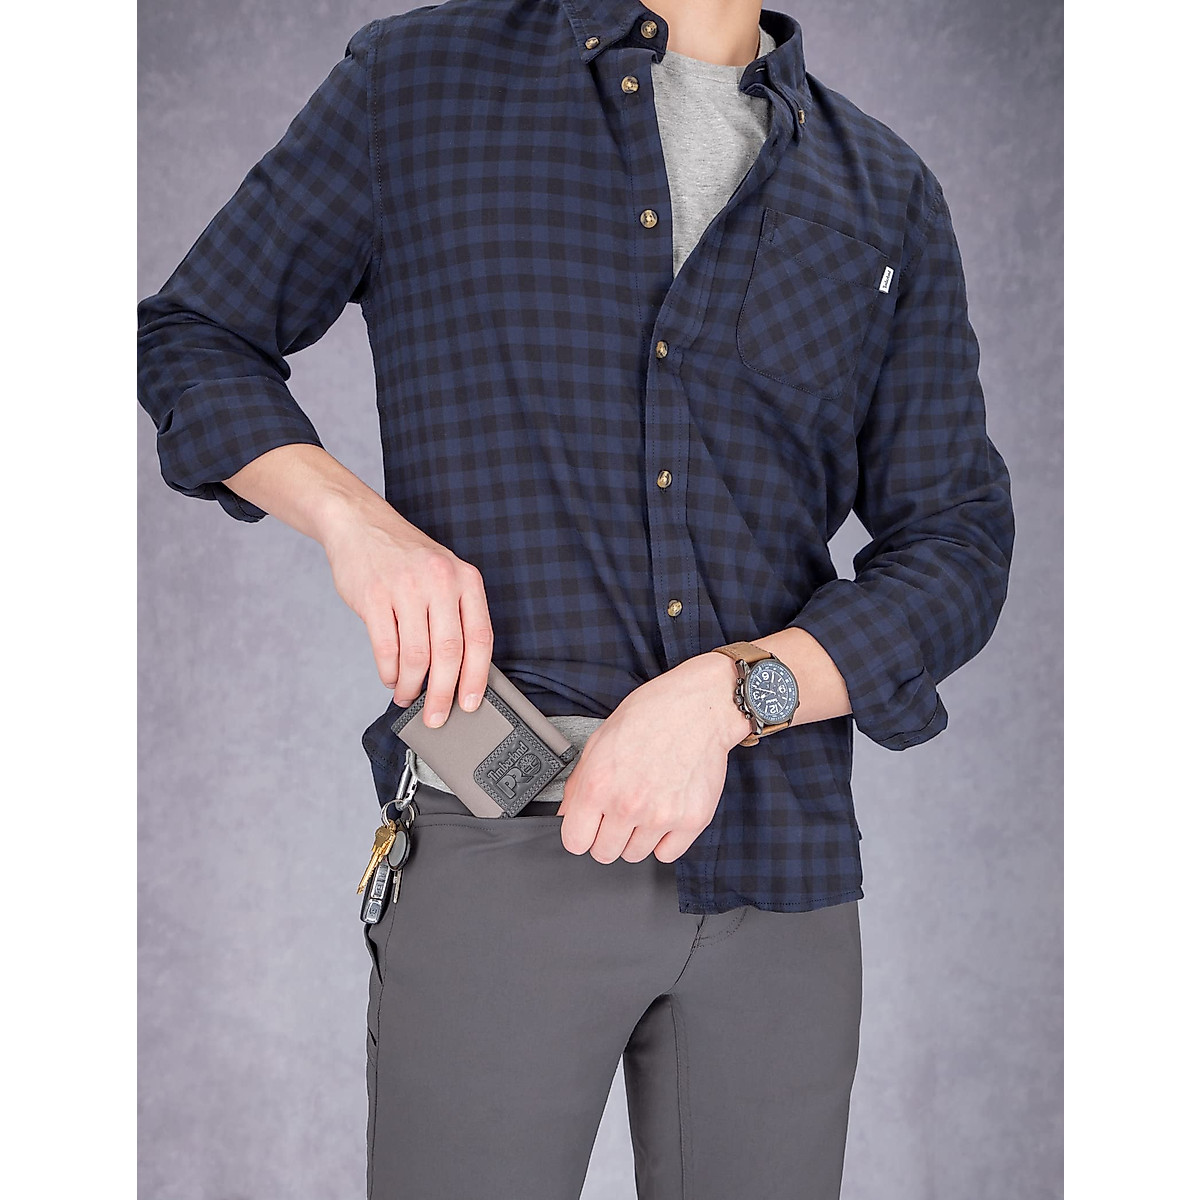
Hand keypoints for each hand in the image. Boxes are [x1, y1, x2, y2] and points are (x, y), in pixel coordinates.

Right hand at [320, 501, 493, 727]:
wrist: (360, 523)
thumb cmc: (406, 557)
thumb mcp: (444, 574)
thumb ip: (456, 615)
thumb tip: (462, 673)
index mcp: (465, 579)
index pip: (480, 638)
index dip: (477, 677)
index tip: (471, 704)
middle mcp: (440, 581)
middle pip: (449, 653)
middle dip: (443, 693)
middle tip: (436, 716)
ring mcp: (406, 588)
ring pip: (416, 656)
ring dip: (412, 686)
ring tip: (408, 697)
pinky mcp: (373, 597)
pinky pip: (386, 649)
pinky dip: (389, 672)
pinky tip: (391, 678)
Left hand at [556, 652, 748, 863]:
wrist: (698, 708)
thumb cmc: (650, 716)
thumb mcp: (599, 741)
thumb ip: (578, 785)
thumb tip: (567, 815)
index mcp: (598, 785)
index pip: (575, 842)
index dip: (581, 833)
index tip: (589, 826)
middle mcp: (628, 805)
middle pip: (604, 853)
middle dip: (607, 836)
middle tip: (619, 812)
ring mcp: (661, 816)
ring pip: (635, 855)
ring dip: (636, 837)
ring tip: (646, 805)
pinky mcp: (691, 821)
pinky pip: (667, 854)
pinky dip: (664, 840)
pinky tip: (665, 813)